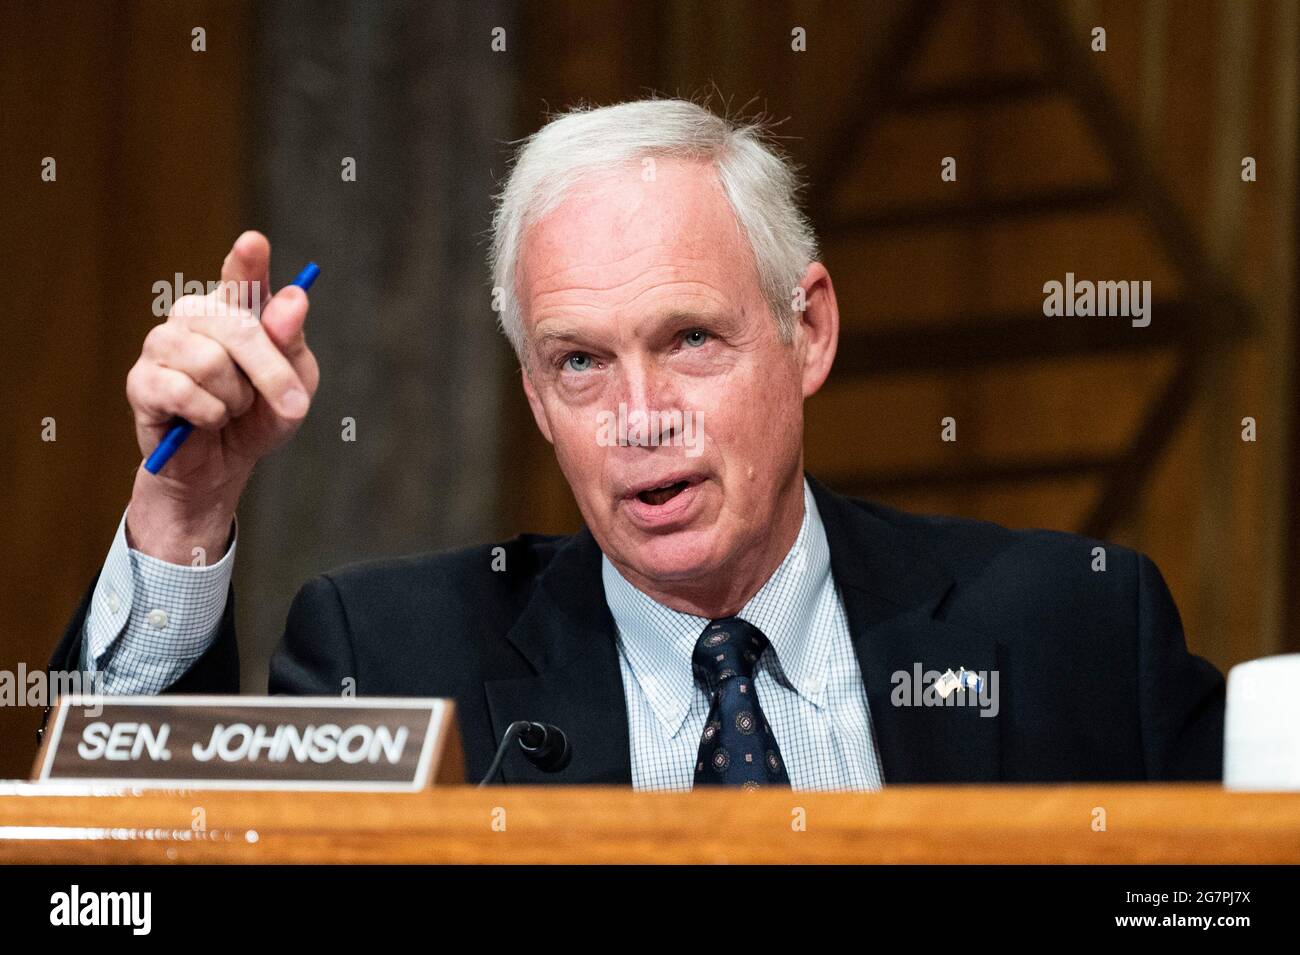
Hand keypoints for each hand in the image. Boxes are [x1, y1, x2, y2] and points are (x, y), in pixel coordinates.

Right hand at [124, 231, 318, 562]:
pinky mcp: (141, 380)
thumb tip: (292, 299)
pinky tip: (206, 420)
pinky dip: (209, 415)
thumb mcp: (294, 384)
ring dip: (235, 399)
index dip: (247, 262)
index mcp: (237, 308)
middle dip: (272, 373)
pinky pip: (184, 392)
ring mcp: (163, 344)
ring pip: (211, 362)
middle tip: (293, 405)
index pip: (242, 277)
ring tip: (230, 408)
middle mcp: (196, 315)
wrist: (224, 464)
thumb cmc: (259, 415)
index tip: (254, 243)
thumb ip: (291, 343)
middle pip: (239, 328)